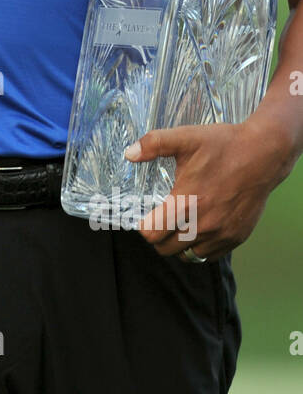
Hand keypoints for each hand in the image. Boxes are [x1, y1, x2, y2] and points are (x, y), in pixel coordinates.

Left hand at [125, 115, 293, 260]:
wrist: (263, 154)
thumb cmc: (223, 145)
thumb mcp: (185, 138)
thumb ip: (153, 144)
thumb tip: (129, 154)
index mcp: (187, 202)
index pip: (152, 234)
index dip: (144, 226)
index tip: (146, 216)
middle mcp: (204, 224)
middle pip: (165, 248)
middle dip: (158, 236)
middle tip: (160, 220)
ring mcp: (221, 234)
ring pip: (187, 255)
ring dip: (178, 244)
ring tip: (178, 226)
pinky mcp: (236, 237)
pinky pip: (209, 256)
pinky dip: (199, 247)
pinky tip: (198, 229)